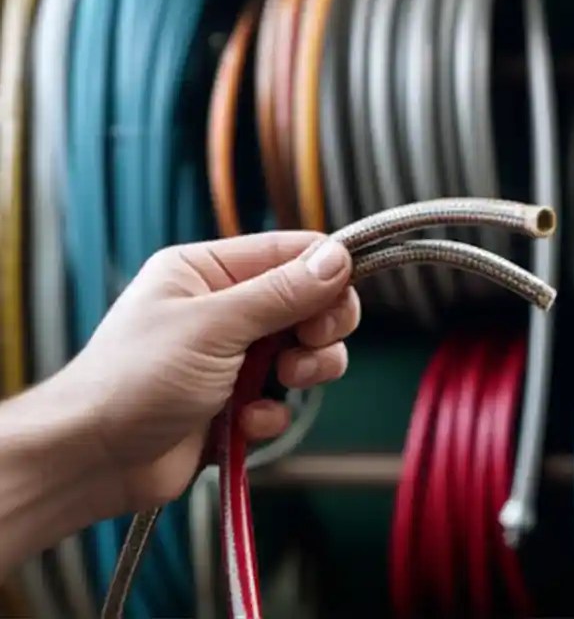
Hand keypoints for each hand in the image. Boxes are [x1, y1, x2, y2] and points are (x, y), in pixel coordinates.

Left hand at [59, 232, 360, 512]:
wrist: (92, 461)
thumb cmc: (134, 380)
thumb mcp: (214, 326)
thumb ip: (282, 292)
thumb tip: (338, 258)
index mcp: (209, 271)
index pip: (292, 254)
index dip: (328, 275)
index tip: (339, 305)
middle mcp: (224, 308)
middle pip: (310, 304)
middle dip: (320, 330)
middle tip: (308, 348)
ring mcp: (232, 357)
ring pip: (304, 354)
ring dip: (304, 374)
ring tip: (280, 386)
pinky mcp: (236, 403)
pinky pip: (282, 401)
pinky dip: (272, 415)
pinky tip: (244, 424)